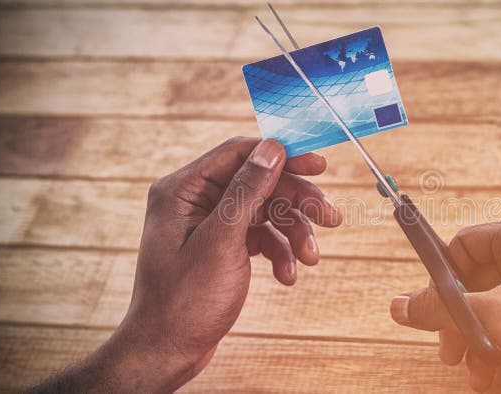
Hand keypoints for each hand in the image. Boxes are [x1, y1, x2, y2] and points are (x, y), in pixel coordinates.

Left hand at [30, 138, 340, 392]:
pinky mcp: (223, 245)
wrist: (168, 350)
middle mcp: (196, 200)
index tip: (320, 165)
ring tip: (311, 258)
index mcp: (183, 189)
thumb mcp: (221, 242)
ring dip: (293, 233)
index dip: (282, 156)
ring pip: (266, 212)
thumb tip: (273, 148)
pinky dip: (278, 253)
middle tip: (332, 218)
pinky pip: (261, 236)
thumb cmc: (184, 300)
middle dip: (297, 203)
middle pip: (260, 183)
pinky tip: (288, 276)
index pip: (239, 154)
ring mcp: (211, 224)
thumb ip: (247, 191)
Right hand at [390, 218, 500, 392]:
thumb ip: (438, 309)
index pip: (464, 244)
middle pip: (481, 279)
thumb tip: (398, 306)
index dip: (441, 279)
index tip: (432, 311)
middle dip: (462, 322)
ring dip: (484, 340)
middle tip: (452, 353)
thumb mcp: (490, 319)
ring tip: (483, 373)